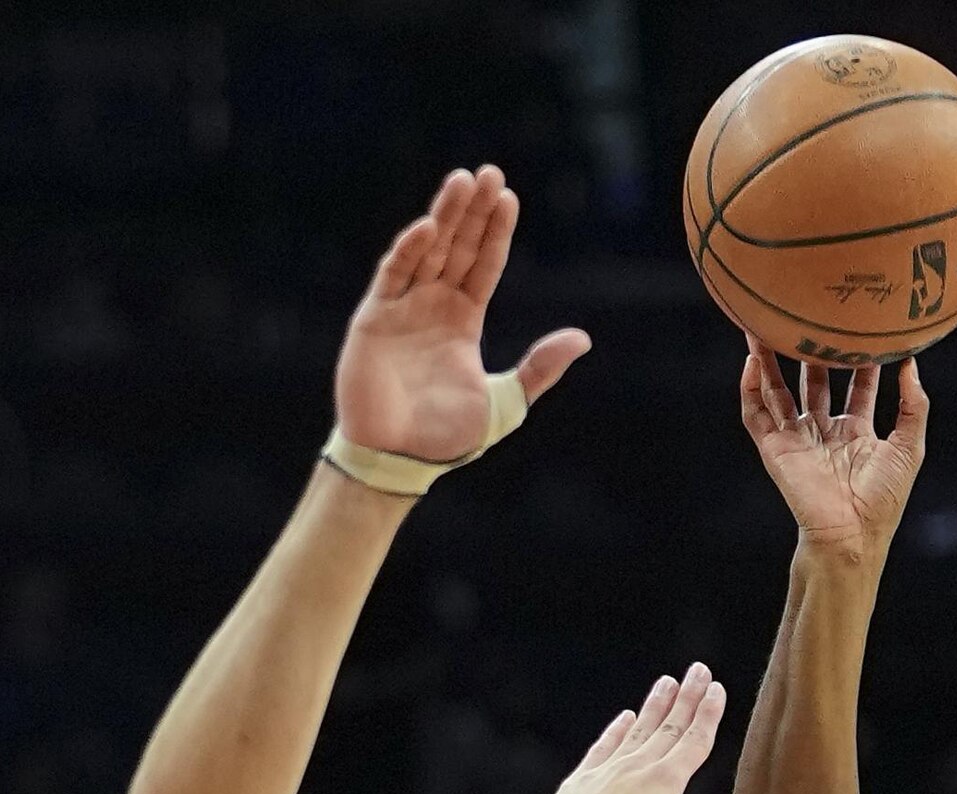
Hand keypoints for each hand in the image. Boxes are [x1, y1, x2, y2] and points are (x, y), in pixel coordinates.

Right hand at [337, 166, 589, 460]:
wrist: (399, 458)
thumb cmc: (447, 437)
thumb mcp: (506, 402)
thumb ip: (540, 369)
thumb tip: (583, 338)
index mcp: (463, 320)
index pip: (483, 265)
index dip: (496, 233)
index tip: (510, 198)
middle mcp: (433, 306)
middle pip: (457, 246)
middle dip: (473, 210)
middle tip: (489, 172)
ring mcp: (402, 308)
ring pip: (427, 249)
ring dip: (444, 215)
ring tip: (462, 180)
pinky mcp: (373, 318)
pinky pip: (392, 275)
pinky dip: (408, 250)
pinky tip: (428, 226)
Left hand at [525, 665, 760, 793]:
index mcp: (665, 782)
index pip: (694, 740)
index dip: (708, 713)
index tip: (716, 688)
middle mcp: (637, 767)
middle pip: (669, 726)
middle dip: (687, 698)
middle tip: (698, 670)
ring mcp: (607, 770)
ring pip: (638, 730)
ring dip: (654, 706)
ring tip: (666, 683)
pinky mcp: (581, 780)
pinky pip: (604, 747)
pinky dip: (616, 731)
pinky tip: (623, 718)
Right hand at [738, 337, 928, 564]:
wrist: (851, 534)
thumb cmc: (883, 498)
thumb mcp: (909, 446)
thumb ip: (913, 405)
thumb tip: (910, 364)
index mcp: (856, 433)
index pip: (857, 387)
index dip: (859, 361)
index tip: (862, 329)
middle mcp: (825, 433)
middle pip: (813, 384)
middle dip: (809, 353)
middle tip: (809, 318)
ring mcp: (798, 440)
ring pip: (778, 392)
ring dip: (769, 361)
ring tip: (765, 327)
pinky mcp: (775, 449)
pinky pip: (756, 415)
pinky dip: (750, 389)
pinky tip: (751, 362)